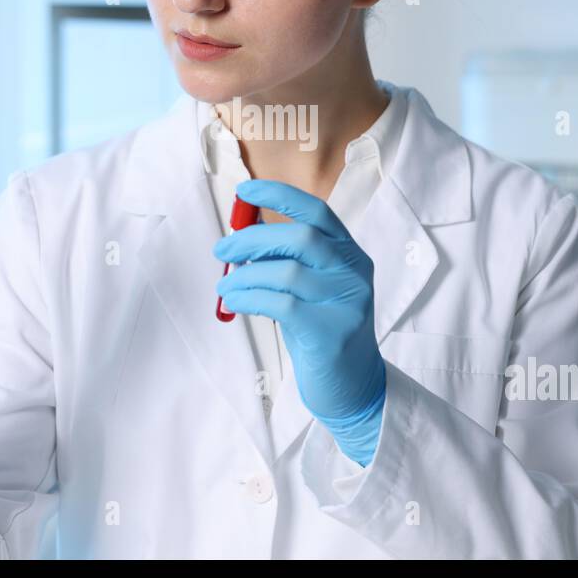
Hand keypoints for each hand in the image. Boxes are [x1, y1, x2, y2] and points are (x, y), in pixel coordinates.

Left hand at [214, 178, 385, 466]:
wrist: (352, 386)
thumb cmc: (322, 331)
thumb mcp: (310, 288)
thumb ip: (287, 260)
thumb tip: (243, 233)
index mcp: (350, 254)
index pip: (317, 212)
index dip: (280, 196)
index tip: (244, 190)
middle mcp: (355, 273)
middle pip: (300, 238)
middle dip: (252, 239)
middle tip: (222, 251)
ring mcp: (347, 302)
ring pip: (287, 272)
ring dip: (245, 276)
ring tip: (226, 287)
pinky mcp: (332, 332)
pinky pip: (281, 304)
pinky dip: (249, 298)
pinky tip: (235, 302)